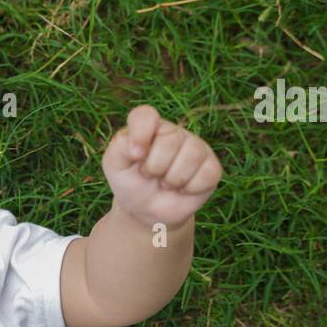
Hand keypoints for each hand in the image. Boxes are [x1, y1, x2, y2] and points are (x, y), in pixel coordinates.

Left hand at [102, 105, 221, 229]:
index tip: (135, 156)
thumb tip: (140, 147)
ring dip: (173, 179)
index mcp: (149, 126)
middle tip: (150, 175)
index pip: (145, 115)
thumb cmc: (130, 182)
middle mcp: (174, 132)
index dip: (140, 134)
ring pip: (192, 155)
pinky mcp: (212, 166)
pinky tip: (183, 189)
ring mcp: (196, 147)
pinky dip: (191, 188)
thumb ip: (119, 147)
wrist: (146, 210)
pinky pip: (208, 173)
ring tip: (166, 183)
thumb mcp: (114, 165)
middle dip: (154, 167)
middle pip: (170, 140)